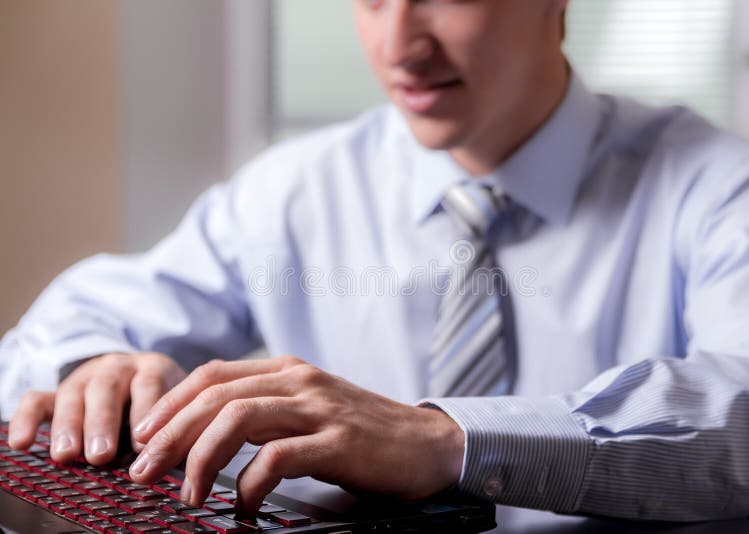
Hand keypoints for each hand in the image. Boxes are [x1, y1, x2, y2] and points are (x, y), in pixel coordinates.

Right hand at [7, 352, 186, 464]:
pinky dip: (26, 419)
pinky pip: (37, 400)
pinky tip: (21, 442)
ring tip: (67, 456)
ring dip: (69, 427)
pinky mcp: (59, 391)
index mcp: (153, 367)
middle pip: (107, 389)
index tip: (144, 444)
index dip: (146, 412)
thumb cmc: (166, 404)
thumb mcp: (177, 408)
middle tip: (102, 455)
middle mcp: (118, 366)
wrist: (143, 379)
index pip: (149, 383)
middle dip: (102, 423)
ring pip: (74, 394)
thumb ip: (176, 428)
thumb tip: (181, 460)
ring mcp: (86, 376)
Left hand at [128, 356, 464, 514]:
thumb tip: (206, 433)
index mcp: (288, 370)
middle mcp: (299, 381)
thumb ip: (265, 411)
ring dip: (201, 457)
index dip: (171, 403)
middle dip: (170, 434)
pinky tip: (244, 504)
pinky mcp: (337, 441)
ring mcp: (319, 408)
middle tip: (144, 470)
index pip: (213, 375)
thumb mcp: (308, 410)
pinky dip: (249, 483)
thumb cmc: (362, 433)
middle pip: (216, 395)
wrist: (426, 443)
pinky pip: (277, 457)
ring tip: (186, 493)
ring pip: (239, 418)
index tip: (144, 436)